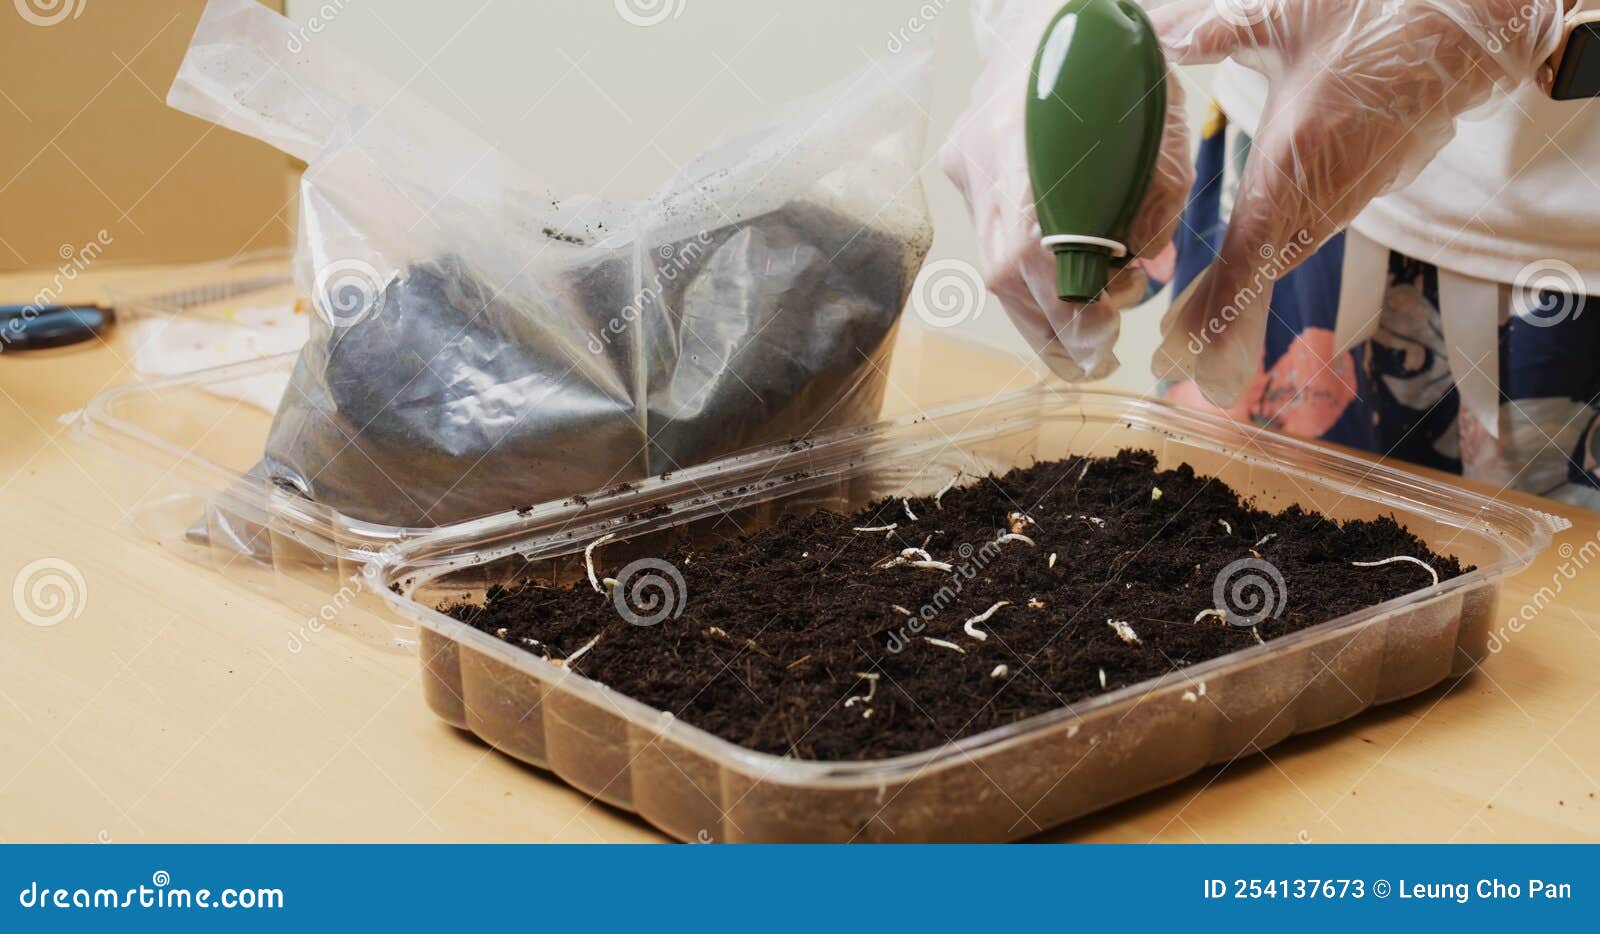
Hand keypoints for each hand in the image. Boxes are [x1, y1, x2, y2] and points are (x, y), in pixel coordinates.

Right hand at [942, 0, 1194, 381]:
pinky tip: (1054, 274)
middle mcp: (987, 166)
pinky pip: (985, 229)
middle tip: (1090, 356)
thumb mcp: (1165, 141)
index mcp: (1037, 160)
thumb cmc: (1124, 69)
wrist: (1064, 8)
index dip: (1065, 318)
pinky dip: (1020, 264)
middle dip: (1049, 329)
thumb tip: (1134, 273)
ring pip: (991, 262)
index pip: (1033, 266)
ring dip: (1033, 305)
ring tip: (1074, 328)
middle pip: (1005, 278)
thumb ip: (1153, 212)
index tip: (1101, 345)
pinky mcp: (962, 158)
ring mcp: (967, 163)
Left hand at [1150, 0, 1567, 404]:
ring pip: (1275, 261)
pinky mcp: (1352, 191)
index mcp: (1295, 160)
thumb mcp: (1286, 16)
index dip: (1211, 308)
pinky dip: (1260, 272)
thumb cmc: (1377, 16)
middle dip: (1215, 326)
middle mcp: (1317, 194)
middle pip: (1255, 276)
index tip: (1180, 348)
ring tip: (1191, 348)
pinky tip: (1234, 287)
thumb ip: (1219, 30)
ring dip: (1235, 306)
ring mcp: (1339, 198)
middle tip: (1176, 368)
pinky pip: (1295, 239)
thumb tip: (1164, 33)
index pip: (1245, 251)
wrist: (1463, 27)